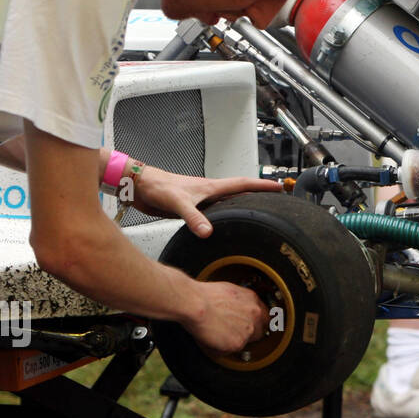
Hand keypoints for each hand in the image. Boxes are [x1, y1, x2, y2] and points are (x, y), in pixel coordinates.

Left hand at [127, 166, 282, 237]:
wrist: (139, 186)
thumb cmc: (157, 186)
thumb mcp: (178, 203)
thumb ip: (194, 218)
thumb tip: (208, 232)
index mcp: (211, 187)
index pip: (243, 184)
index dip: (262, 185)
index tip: (280, 186)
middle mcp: (209, 192)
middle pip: (240, 192)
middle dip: (258, 194)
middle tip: (275, 198)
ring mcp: (201, 200)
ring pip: (227, 202)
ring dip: (242, 204)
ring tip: (255, 211)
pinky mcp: (191, 208)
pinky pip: (213, 212)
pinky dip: (223, 216)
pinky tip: (222, 224)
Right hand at [183, 280, 269, 353]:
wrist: (195, 304)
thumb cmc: (204, 296)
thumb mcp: (229, 291)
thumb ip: (239, 303)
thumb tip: (235, 309)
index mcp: (252, 299)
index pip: (263, 315)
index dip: (255, 321)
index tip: (249, 324)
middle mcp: (255, 315)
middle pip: (260, 330)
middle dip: (249, 332)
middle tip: (232, 331)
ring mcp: (248, 330)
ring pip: (246, 342)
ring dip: (235, 341)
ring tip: (219, 334)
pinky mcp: (237, 343)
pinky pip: (232, 351)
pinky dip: (222, 349)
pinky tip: (213, 340)